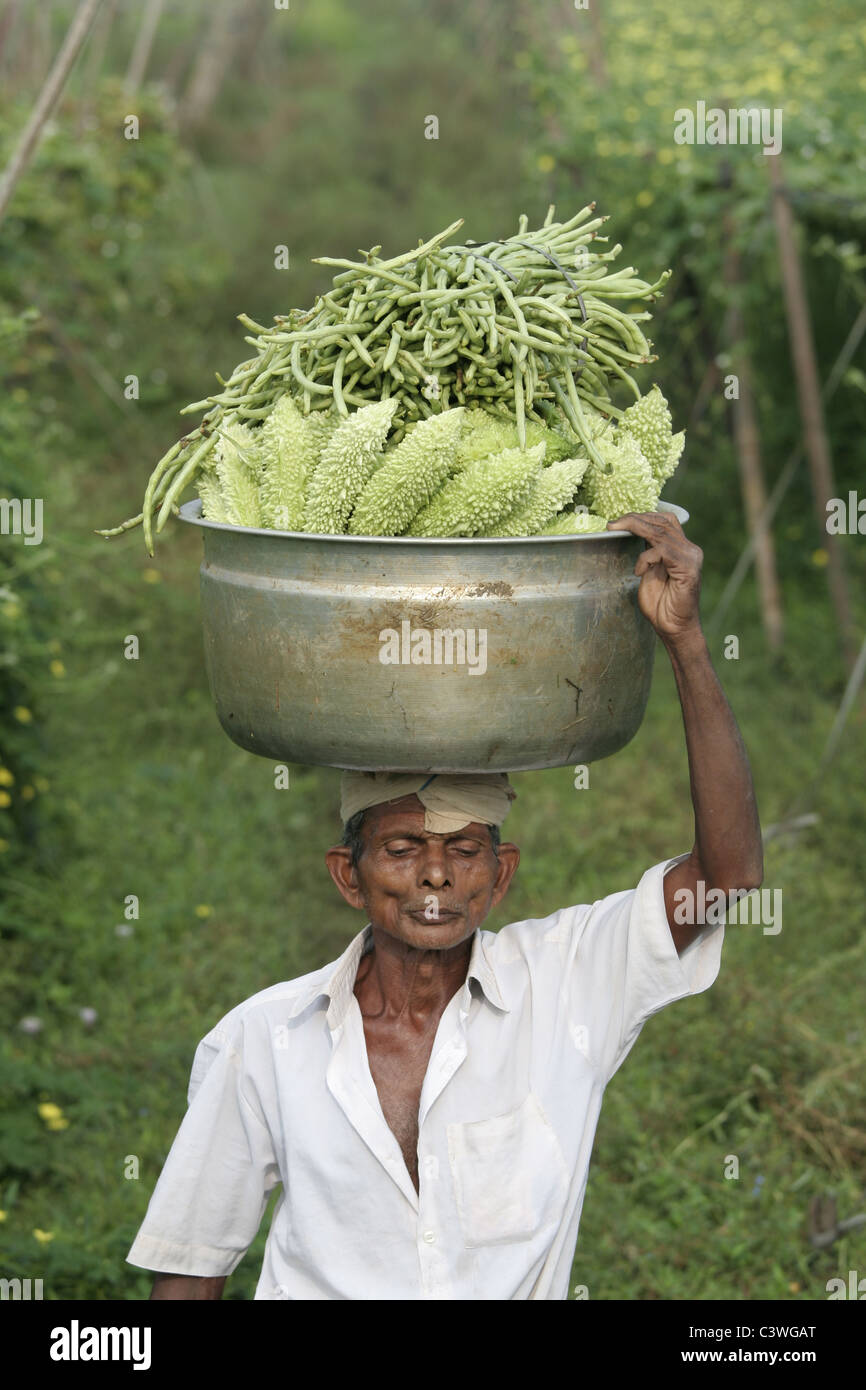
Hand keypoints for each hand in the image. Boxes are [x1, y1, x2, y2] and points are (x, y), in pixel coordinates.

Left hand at [606, 512, 702, 642]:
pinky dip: (646, 558)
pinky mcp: (688, 569)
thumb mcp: (650, 573)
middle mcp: (690, 549)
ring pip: (661, 532)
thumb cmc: (661, 605)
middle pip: (662, 522)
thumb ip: (648, 554)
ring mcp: (691, 558)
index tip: (619, 521)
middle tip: (612, 524)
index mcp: (682, 548)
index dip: (643, 516)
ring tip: (616, 531)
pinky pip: (663, 551)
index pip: (665, 521)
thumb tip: (634, 534)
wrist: (674, 629)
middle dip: (635, 519)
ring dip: (636, 529)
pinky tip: (639, 571)